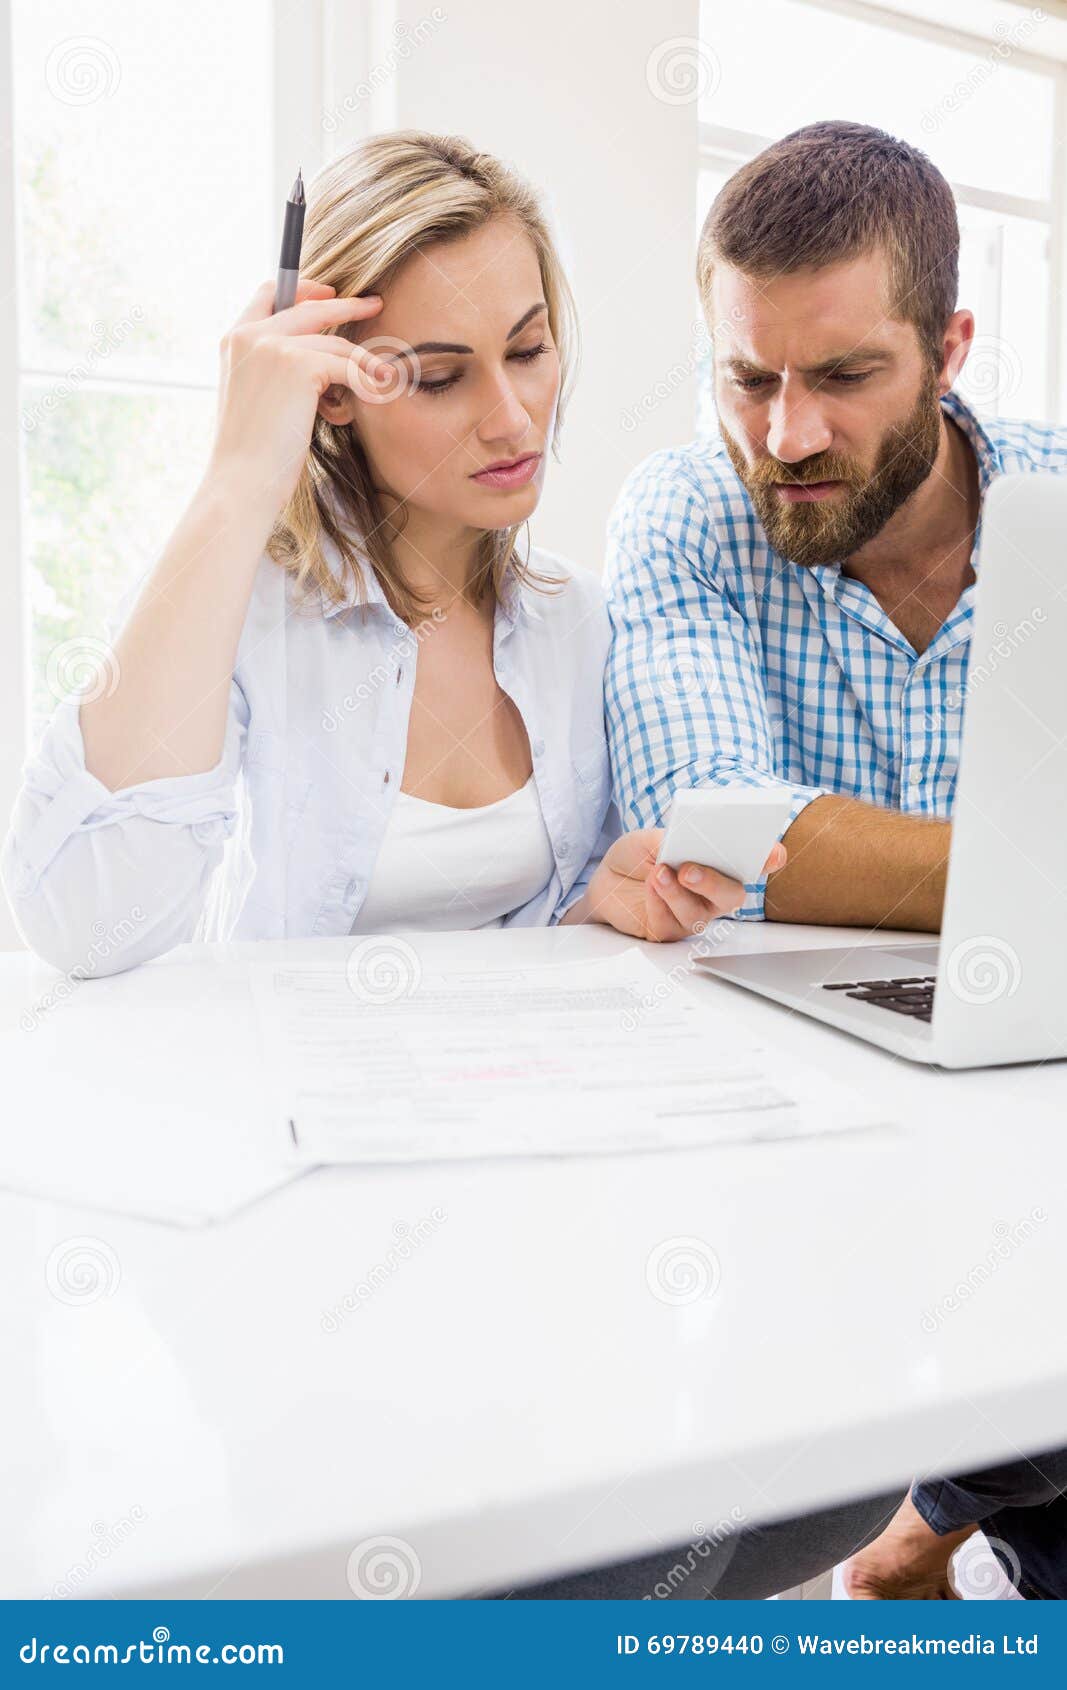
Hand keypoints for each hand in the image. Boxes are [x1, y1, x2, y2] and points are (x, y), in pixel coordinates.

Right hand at [206, 279, 390, 513]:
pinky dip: (367, 380)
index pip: (270, 293)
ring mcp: (273, 346)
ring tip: (385, 374)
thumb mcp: (252, 397)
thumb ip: (271, 370)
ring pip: (335, 343)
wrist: (242, 479)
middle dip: (346, 305)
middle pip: (309, 307)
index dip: (303, 289)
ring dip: (365, 360)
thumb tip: (314, 363)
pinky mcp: (299, 365)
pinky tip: (379, 391)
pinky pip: (346, 366)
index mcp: (234, 340)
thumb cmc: (250, 453)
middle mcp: (250, 335)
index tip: (330, 293)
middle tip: (374, 304)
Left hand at [568, 828, 786, 941]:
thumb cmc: (638, 855)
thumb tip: (681, 842)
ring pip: (698, 914)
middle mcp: (713, 892)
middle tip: (689, 870)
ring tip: (658, 873)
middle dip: (713, 883)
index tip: (773, 854)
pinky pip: (669, 925)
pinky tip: (648, 888)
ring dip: (677, 893)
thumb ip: (669, 840)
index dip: (769, 859)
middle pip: (731, 895)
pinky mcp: (669, 931)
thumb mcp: (650, 837)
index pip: (754, 862)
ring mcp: (693, 914)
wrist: (606, 879)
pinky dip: (657, 903)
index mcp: (719, 862)